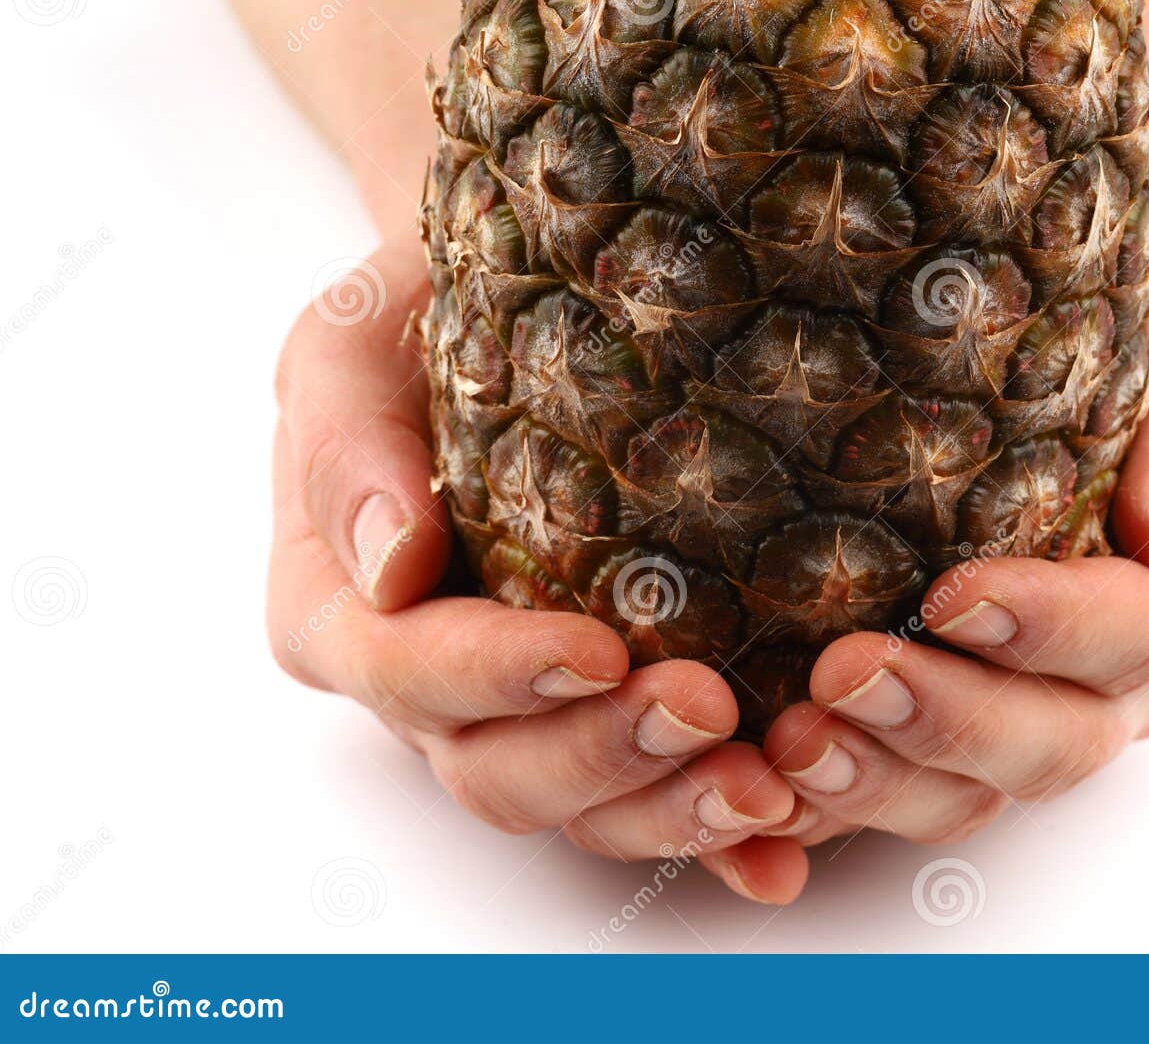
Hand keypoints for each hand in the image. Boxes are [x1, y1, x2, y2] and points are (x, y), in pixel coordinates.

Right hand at [267, 243, 806, 902]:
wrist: (485, 321)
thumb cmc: (404, 326)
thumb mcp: (347, 351)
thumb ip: (347, 448)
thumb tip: (391, 561)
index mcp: (344, 613)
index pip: (408, 671)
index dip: (498, 677)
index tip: (592, 649)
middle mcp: (429, 690)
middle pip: (501, 769)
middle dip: (605, 753)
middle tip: (707, 707)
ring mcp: (518, 717)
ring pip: (583, 807)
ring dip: (674, 809)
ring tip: (768, 787)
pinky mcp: (599, 720)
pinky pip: (655, 800)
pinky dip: (718, 843)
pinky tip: (782, 850)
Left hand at [762, 256, 1148, 845]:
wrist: (1039, 361)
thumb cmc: (1123, 333)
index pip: (1147, 635)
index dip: (1056, 630)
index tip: (956, 595)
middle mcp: (1132, 680)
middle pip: (1058, 741)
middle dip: (948, 718)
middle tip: (845, 672)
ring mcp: (1040, 720)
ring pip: (975, 796)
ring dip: (880, 779)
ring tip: (793, 741)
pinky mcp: (952, 746)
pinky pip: (896, 801)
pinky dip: (831, 810)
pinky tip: (766, 788)